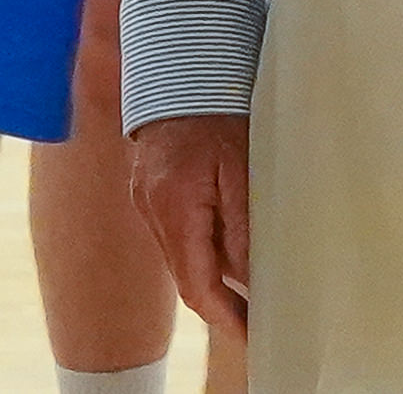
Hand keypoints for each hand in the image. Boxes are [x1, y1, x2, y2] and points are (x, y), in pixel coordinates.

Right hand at [128, 112, 252, 332]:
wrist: (180, 67)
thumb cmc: (215, 110)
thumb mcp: (241, 168)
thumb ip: (243, 227)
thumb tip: (251, 278)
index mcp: (174, 208)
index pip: (197, 285)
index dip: (226, 317)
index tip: (252, 334)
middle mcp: (152, 209)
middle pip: (187, 274)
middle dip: (222, 299)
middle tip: (257, 316)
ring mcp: (145, 199)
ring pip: (182, 254)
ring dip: (212, 269)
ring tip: (251, 279)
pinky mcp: (149, 189)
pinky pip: (177, 231)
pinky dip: (201, 242)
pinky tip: (226, 237)